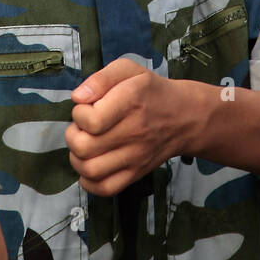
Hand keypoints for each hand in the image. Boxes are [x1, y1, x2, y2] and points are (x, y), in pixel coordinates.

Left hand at [67, 58, 197, 195]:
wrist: (186, 116)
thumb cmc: (152, 91)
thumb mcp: (130, 71)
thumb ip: (101, 78)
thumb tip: (77, 98)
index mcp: (132, 101)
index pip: (90, 121)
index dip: (79, 114)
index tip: (87, 108)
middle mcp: (135, 131)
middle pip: (84, 147)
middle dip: (73, 136)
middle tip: (82, 128)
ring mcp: (137, 155)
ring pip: (90, 170)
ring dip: (77, 159)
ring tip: (86, 145)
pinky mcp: (137, 172)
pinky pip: (105, 189)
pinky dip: (89, 182)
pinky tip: (92, 164)